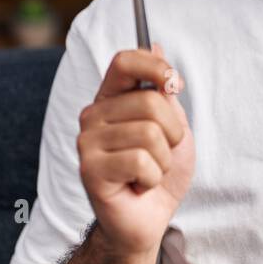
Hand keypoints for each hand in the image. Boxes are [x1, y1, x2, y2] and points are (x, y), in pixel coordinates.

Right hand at [77, 43, 194, 256]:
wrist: (149, 219)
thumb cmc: (160, 172)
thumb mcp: (172, 126)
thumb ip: (162, 90)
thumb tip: (155, 44)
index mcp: (111, 99)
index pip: (125, 61)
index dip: (156, 66)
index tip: (175, 85)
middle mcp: (93, 116)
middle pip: (150, 101)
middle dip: (173, 132)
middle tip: (163, 153)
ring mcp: (87, 143)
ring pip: (150, 134)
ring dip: (163, 160)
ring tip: (150, 172)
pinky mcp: (89, 170)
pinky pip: (141, 162)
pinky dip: (152, 178)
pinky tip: (138, 186)